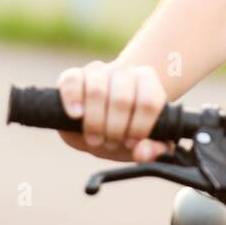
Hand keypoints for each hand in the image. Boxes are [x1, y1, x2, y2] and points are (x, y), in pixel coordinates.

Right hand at [55, 60, 173, 162]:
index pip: (149, 102)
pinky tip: (76, 115)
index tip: (131, 143)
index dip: (139, 127)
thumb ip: (154, 149)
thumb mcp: (145, 142)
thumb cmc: (128, 130)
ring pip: (97, 90)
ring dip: (95, 122)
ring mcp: (97, 70)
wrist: (103, 123)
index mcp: (148, 81)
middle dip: (115, 129)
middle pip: (122, 99)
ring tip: (95, 139)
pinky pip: (71, 80)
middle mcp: (124, 71)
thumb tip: (142, 154)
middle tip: (111, 144)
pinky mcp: (72, 76)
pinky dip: (73, 98)